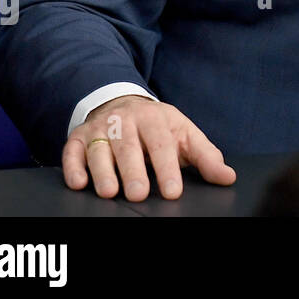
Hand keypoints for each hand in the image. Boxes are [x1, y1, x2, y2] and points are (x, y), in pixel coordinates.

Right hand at [62, 94, 235, 200]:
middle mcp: (126, 121)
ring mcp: (100, 129)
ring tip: (109, 193)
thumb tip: (227, 177)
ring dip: (103, 172)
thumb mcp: (185, 135)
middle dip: (133, 172)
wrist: (123, 104)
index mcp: (156, 119)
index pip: (162, 145)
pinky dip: (73, 167)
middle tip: (139, 194)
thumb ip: (206, 157)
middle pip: (129, 148)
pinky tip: (79, 183)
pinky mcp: (78, 138)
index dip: (167, 168)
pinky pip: (71, 152)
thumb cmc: (159, 128)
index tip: (173, 191)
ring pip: (100, 150)